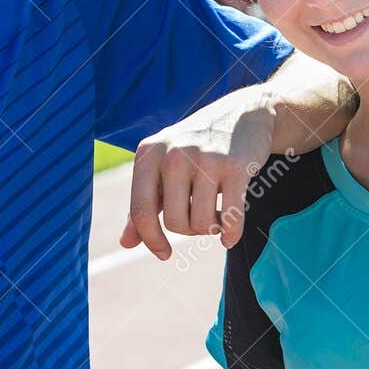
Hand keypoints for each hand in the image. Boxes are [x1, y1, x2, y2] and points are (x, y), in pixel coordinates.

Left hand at [118, 92, 276, 259]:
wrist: (243, 113)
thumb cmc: (196, 147)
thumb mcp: (163, 167)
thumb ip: (144, 204)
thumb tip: (126, 244)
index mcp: (148, 153)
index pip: (141, 211)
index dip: (152, 239)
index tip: (164, 254)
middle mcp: (173, 154)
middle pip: (175, 223)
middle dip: (189, 230)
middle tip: (200, 217)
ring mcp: (205, 159)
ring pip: (202, 223)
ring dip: (211, 228)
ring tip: (216, 215)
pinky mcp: (235, 167)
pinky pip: (230, 218)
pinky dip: (231, 233)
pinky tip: (230, 235)